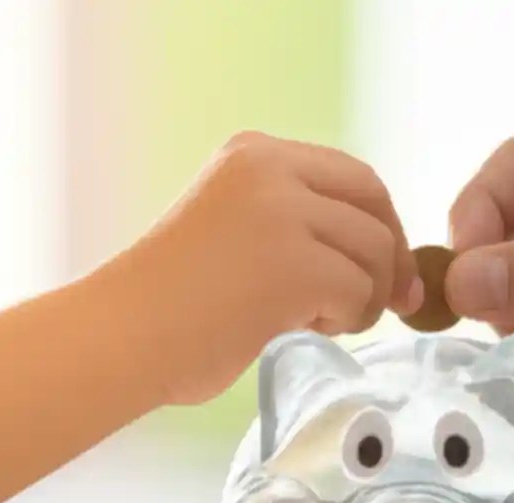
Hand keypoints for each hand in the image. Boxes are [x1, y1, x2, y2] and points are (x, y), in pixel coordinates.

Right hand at [111, 131, 420, 405]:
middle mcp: (270, 168)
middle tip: (393, 302)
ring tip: (325, 322)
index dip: (382, 222)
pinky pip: (357, 292)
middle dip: (393, 255)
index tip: (389, 268)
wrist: (119, 338)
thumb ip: (299, 226)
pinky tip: (305, 329)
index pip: (352, 176)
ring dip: (366, 296)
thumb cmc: (173, 305)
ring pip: (374, 251)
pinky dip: (346, 319)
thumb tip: (390, 258)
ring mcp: (282, 213)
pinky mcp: (294, 264)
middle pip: (373, 201)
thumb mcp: (238, 231)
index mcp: (253, 154)